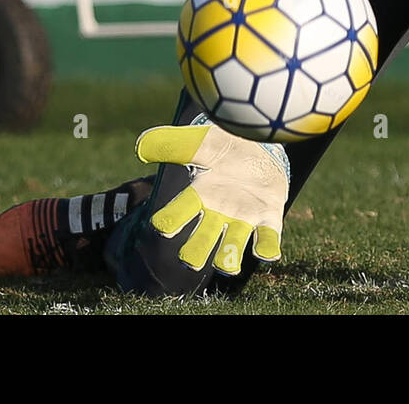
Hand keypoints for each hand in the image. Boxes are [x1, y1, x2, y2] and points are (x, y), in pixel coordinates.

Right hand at [135, 121, 289, 275]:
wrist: (262, 140)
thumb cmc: (227, 145)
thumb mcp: (201, 141)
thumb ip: (172, 144)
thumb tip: (140, 148)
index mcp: (198, 196)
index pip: (178, 212)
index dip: (170, 220)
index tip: (162, 227)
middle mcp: (218, 212)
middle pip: (202, 239)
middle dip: (196, 252)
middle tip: (190, 261)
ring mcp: (244, 217)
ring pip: (233, 245)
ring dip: (230, 256)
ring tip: (227, 267)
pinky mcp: (269, 216)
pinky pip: (268, 237)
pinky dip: (267, 247)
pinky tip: (267, 254)